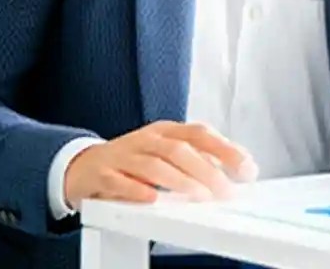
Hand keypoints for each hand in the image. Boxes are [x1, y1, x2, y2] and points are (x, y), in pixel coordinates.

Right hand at [65, 121, 257, 209]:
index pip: (199, 133)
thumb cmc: (133, 161)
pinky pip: (119, 181)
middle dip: (207, 170)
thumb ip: (197, 159)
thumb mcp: (166, 153)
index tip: (246, 167)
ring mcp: (123, 155)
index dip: (225, 149)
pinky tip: (153, 198)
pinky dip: (137, 190)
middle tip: (225, 189)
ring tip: (199, 195)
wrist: (82, 166)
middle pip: (179, 150)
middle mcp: (146, 139)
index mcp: (165, 131)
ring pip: (153, 164)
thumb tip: (235, 171)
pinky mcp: (102, 174)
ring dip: (179, 181)